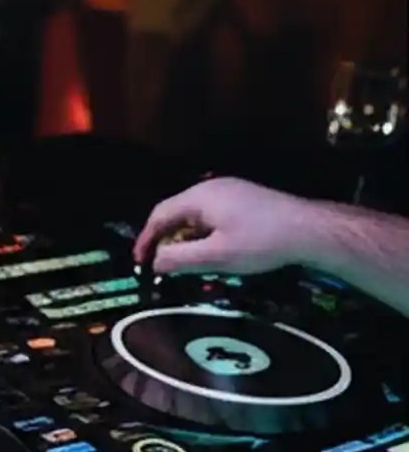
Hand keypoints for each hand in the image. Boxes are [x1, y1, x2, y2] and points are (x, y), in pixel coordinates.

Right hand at [133, 177, 319, 275]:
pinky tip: (210, 248)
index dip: (146, 239)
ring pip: (193, 213)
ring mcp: (230, 190)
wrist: (310, 230)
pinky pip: (210, 213)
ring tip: (184, 259)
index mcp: (199, 197)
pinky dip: (201, 231)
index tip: (140, 262)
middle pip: (175, 212)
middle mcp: (211, 188)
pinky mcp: (244, 198)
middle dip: (164, 238)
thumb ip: (179, 259)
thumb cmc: (260, 243)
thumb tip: (155, 262)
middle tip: (160, 263)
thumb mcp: (215, 256)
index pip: (159, 215)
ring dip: (183, 236)